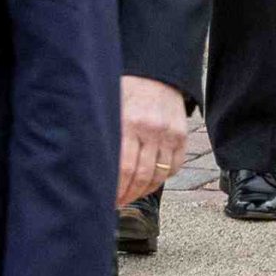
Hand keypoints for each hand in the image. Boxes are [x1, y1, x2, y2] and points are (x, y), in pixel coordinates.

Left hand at [117, 75, 188, 206]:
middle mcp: (151, 129)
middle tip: (118, 202)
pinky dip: (162, 179)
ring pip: (158, 175)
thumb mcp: (111, 107)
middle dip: (127, 194)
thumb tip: (93, 167)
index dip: (115, 189)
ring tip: (132, 196)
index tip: (108, 199)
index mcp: (129, 122)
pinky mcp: (182, 136)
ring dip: (143, 191)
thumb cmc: (127, 91)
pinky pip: (174, 167)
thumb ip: (106, 134)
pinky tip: (150, 183)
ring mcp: (169, 133)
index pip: (123, 167)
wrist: (155, 72)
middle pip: (140, 175)